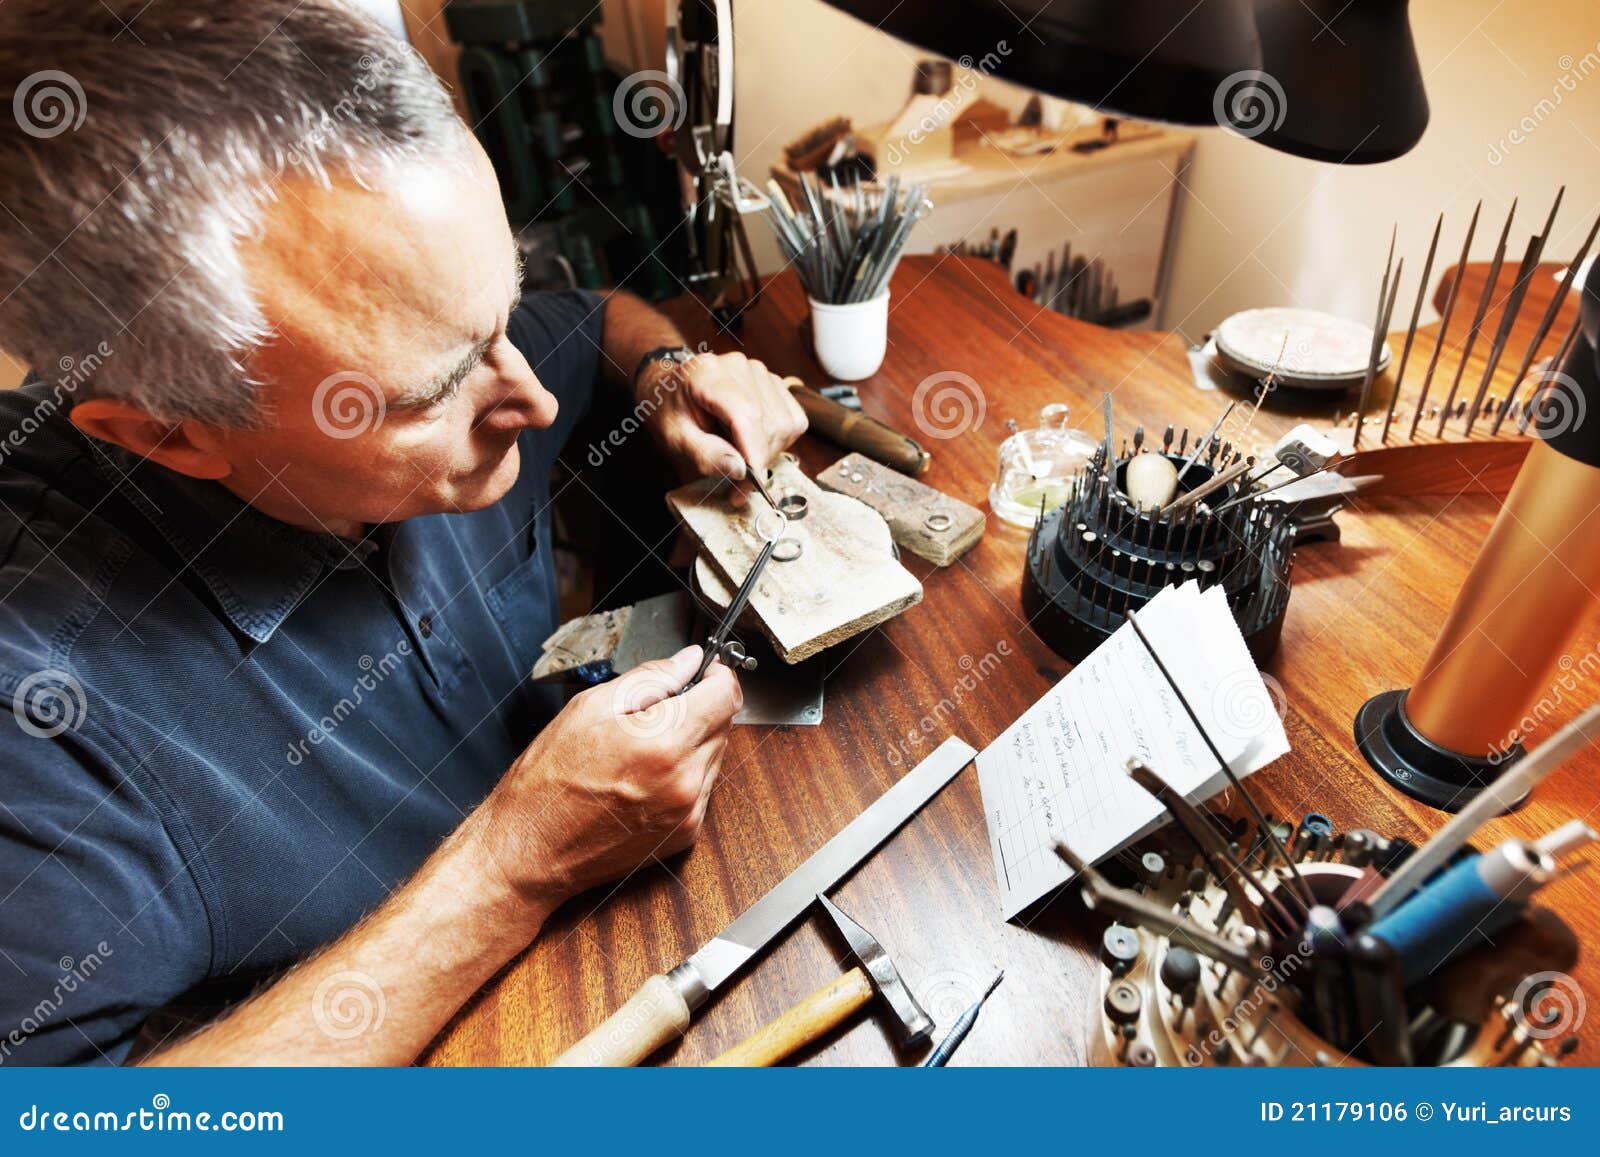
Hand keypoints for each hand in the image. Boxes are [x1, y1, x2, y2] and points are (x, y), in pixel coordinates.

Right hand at [464, 647, 741, 921]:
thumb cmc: (550, 781)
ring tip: (643, 747)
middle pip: (723, 725)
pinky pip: (702, 788)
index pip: (726, 696)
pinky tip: (646, 774)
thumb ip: (650, 679)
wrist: (531, 849)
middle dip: (699, 707)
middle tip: (657, 710)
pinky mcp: (685, 833)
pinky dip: (684, 773)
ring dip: (692, 741)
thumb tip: (688, 660)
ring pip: (714, 756)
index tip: (704, 672)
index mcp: (664, 742)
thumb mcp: (590, 708)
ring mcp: (688, 812)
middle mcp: (684, 780)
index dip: (717, 676)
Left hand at [642, 351, 807, 497]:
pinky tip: (752, 441)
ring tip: (739, 455)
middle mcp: (739, 367)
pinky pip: (793, 420)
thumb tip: (740, 470)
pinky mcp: (775, 383)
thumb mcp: (674, 439)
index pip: (747, 415)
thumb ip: (705, 455)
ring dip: (767, 452)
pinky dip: (778, 441)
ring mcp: (760, 372)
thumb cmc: (670, 413)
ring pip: (785, 426)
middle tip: (735, 482)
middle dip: (756, 461)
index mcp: (707, 374)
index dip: (754, 454)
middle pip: (769, 424)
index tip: (750, 485)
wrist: (670, 390)